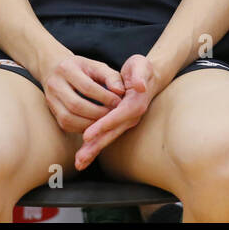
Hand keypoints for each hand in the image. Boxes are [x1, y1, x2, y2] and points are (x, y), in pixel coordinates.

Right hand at [38, 53, 125, 133]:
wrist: (54, 68)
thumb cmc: (83, 68)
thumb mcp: (97, 66)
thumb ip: (111, 77)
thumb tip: (121, 92)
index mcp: (67, 69)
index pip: (87, 87)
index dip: (105, 97)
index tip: (119, 103)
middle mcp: (55, 85)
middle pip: (76, 105)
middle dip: (98, 113)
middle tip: (114, 115)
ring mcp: (50, 99)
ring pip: (68, 118)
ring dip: (90, 123)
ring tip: (106, 121)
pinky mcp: (52, 112)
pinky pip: (66, 124)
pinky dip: (82, 128)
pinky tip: (95, 125)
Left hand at [74, 54, 158, 170]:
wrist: (149, 76)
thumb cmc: (141, 68)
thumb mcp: (141, 66)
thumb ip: (140, 75)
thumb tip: (140, 86)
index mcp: (135, 103)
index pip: (117, 116)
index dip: (102, 125)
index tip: (87, 134)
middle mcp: (132, 116)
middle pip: (112, 133)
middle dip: (95, 145)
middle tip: (80, 158)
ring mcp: (126, 122)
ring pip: (107, 138)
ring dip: (93, 150)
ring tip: (79, 163)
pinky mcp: (119, 124)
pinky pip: (106, 136)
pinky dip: (94, 147)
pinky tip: (82, 159)